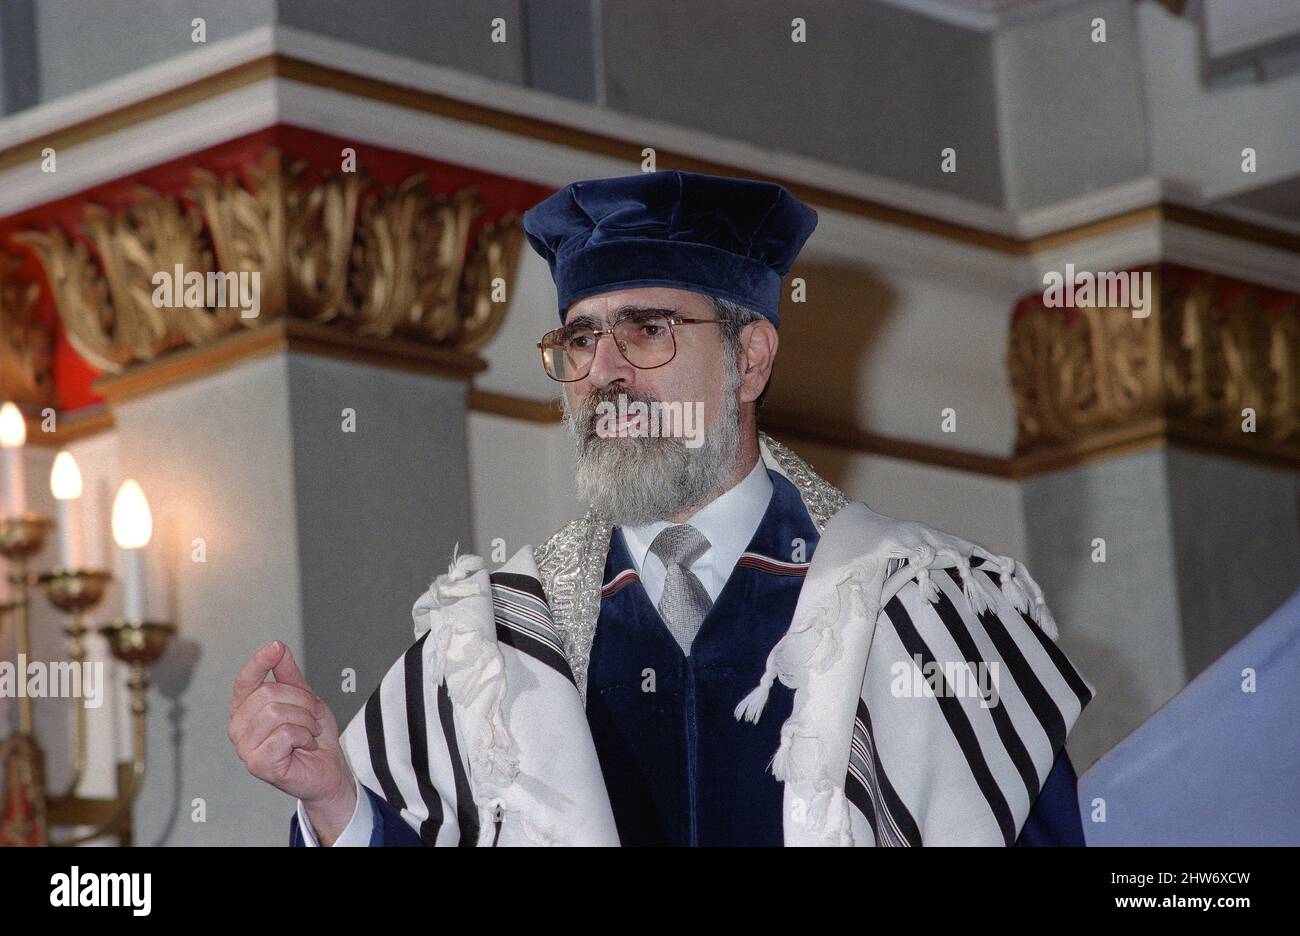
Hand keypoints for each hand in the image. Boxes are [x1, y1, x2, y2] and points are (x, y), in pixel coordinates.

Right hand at [228, 640, 356, 838]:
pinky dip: (305, 736)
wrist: (329, 768)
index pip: (246, 680)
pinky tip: (305, 746)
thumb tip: (276, 646)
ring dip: (305, 720)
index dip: (259, 662)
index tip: (276, 647)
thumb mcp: (305, 698)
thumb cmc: (313, 735)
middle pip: (268, 694)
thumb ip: (288, 674)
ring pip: (277, 713)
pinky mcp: (257, 764)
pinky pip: (285, 734)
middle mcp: (238, 727)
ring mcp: (244, 747)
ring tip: (309, 732)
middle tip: (312, 716)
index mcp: (245, 708)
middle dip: (302, 701)